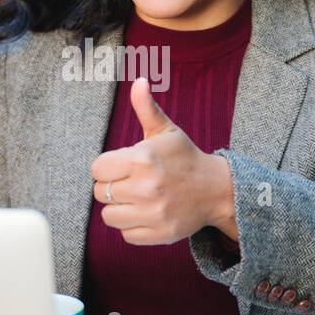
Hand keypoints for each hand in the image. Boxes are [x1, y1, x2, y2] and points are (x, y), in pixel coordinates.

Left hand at [90, 77, 237, 246]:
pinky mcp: (159, 234)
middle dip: (113, 186)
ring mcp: (153, 213)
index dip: (106, 167)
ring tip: (137, 198)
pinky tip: (147, 212)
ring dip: (119, 208)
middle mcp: (146, 187)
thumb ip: (146, 107)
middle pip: (100, 192)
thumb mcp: (166, 131)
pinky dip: (133, 225)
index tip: (122, 166)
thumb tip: (139, 81)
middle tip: (132, 182)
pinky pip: (125, 234)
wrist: (216, 189)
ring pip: (109, 216)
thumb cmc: (184, 158)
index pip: (97, 169)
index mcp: (142, 159)